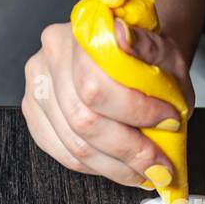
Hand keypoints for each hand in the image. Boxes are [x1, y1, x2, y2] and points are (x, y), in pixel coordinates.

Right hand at [22, 18, 193, 186]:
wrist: (132, 55)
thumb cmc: (149, 56)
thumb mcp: (165, 51)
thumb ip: (150, 48)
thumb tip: (125, 37)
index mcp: (82, 34)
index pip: (96, 86)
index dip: (136, 113)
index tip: (169, 124)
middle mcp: (52, 55)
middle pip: (83, 120)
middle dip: (128, 150)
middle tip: (159, 163)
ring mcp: (38, 84)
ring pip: (74, 144)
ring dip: (115, 166)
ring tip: (144, 169)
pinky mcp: (35, 111)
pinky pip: (62, 153)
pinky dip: (95, 166)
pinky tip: (118, 165)